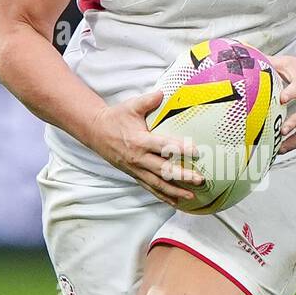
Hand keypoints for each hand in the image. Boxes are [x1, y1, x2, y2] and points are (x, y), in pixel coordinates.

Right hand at [86, 90, 205, 207]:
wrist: (96, 132)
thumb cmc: (116, 118)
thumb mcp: (131, 106)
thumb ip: (148, 101)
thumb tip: (162, 93)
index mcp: (140, 140)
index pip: (163, 146)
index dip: (180, 149)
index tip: (196, 152)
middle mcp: (139, 158)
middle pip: (163, 170)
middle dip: (183, 176)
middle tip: (199, 179)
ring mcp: (136, 169)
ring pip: (158, 183)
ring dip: (175, 191)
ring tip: (192, 196)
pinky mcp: (134, 174)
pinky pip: (150, 187)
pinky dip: (163, 196)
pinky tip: (175, 201)